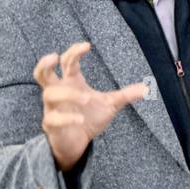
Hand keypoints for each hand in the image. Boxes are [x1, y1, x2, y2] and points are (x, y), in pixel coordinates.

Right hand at [34, 42, 146, 170]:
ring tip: (86, 98)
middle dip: (44, 64)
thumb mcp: (110, 104)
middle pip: (42, 74)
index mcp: (71, 83)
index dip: (74, 52)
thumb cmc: (89, 118)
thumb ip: (125, 95)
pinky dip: (67, 118)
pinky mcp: (51, 124)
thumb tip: (147, 88)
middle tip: (53, 56)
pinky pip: (53, 118)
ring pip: (49, 94)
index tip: (87, 45)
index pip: (67, 62)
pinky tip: (80, 119)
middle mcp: (59, 92)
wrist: (78, 143)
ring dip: (67, 94)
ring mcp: (52, 108)